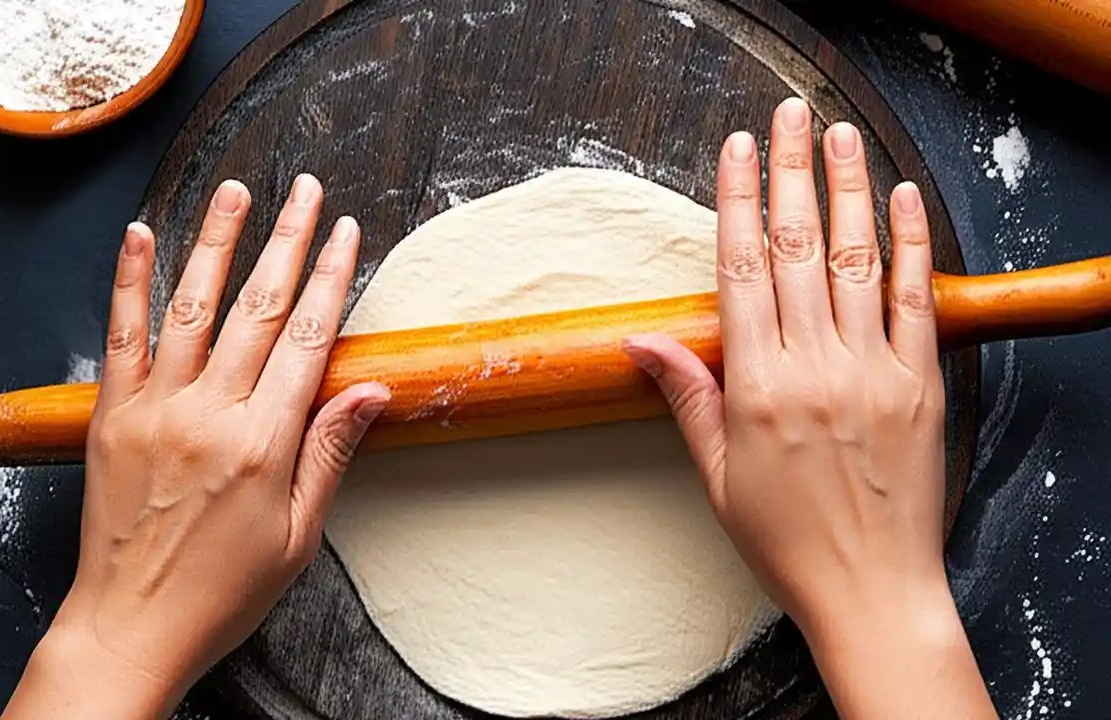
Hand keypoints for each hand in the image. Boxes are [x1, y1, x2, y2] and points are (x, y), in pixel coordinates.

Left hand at [3, 176, 389, 718]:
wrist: (131, 628)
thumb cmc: (222, 593)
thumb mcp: (298, 535)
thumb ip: (330, 454)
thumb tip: (371, 391)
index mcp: (264, 444)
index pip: (308, 339)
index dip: (330, 278)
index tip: (344, 233)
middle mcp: (210, 413)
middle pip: (259, 308)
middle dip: (287, 240)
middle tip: (305, 189)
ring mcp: (156, 409)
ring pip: (193, 306)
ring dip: (219, 242)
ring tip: (238, 191)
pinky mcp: (111, 416)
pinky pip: (121, 336)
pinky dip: (130, 282)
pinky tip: (141, 236)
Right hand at [625, 99, 994, 717]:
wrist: (870, 592)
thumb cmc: (786, 541)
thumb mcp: (717, 474)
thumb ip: (687, 396)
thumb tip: (641, 340)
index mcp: (757, 388)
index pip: (742, 272)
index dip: (738, 202)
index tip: (736, 152)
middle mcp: (816, 368)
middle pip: (799, 248)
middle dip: (790, 173)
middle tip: (786, 117)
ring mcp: (874, 372)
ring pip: (857, 260)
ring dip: (847, 189)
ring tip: (838, 135)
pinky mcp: (921, 384)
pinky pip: (915, 300)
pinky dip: (911, 244)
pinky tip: (902, 198)